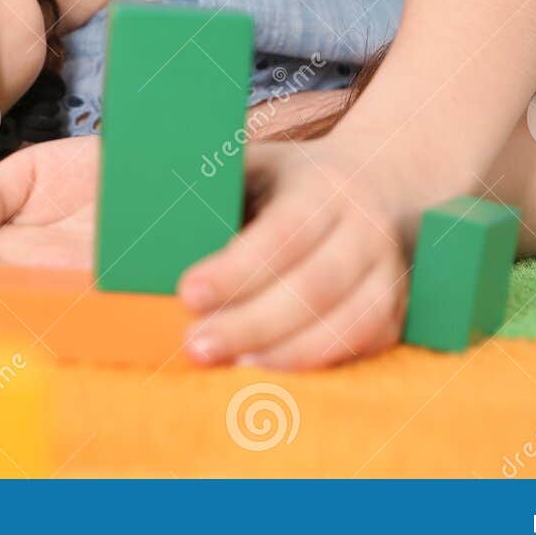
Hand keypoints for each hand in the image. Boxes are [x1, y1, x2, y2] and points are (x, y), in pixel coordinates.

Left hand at [178, 136, 408, 370]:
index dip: (237, 269)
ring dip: (286, 353)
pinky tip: (270, 369)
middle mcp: (366, 228)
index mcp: (324, 187)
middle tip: (196, 344)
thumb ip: (214, 187)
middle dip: (252, 323)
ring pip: (349, 323)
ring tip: (230, 366)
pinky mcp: (398, 309)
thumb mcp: (258, 165)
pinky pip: (363, 345)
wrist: (381, 181)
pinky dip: (318, 363)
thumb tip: (137, 207)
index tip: (187, 293)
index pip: (285, 233)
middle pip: (314, 286)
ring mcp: (390, 272)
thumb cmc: (293, 181)